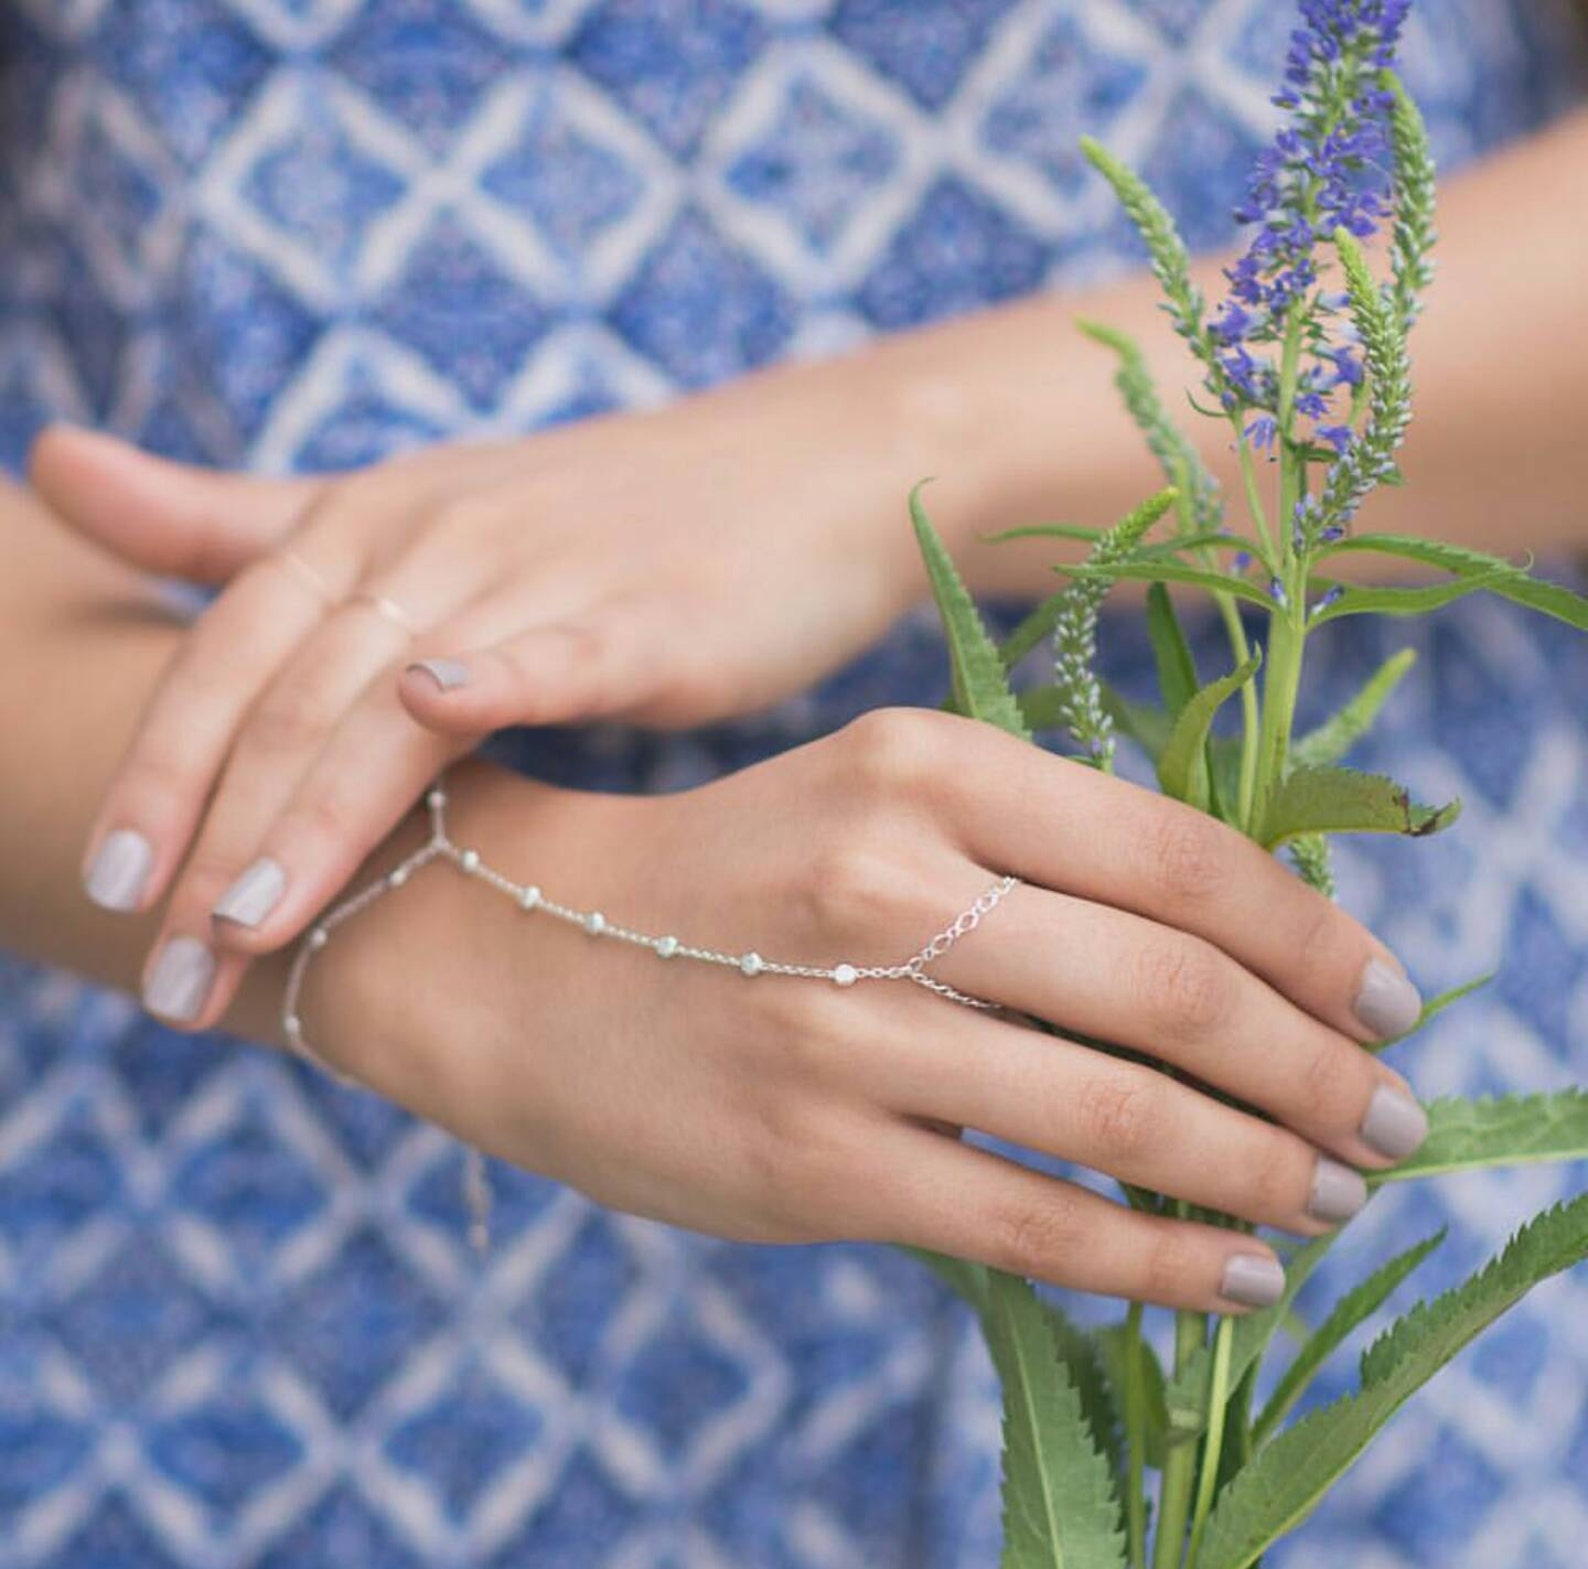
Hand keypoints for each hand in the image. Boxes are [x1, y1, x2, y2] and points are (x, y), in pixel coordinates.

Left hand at [31, 367, 936, 964]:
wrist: (791, 475)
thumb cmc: (591, 515)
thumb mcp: (400, 507)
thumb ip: (234, 514)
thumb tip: (50, 459)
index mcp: (365, 523)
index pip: (227, 657)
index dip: (155, 772)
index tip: (105, 897)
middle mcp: (430, 537)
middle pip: (290, 699)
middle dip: (211, 841)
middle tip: (167, 977)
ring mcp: (539, 573)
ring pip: (393, 704)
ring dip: (312, 818)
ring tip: (249, 932)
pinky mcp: (644, 614)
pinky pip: (555, 650)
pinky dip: (493, 676)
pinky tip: (440, 713)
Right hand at [254, 712, 1426, 1312]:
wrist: (515, 958)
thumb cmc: (722, 881)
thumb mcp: (871, 803)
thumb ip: (1032, 858)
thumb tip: (1232, 961)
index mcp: (923, 763)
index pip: (1178, 852)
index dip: (1312, 938)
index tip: (1388, 1000)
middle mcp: (889, 881)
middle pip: (1175, 986)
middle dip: (1317, 1070)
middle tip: (1390, 1120)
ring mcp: (845, 1029)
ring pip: (1122, 1114)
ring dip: (1262, 1171)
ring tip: (1327, 1201)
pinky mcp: (809, 1161)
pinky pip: (1031, 1223)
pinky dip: (1156, 1261)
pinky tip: (1230, 1276)